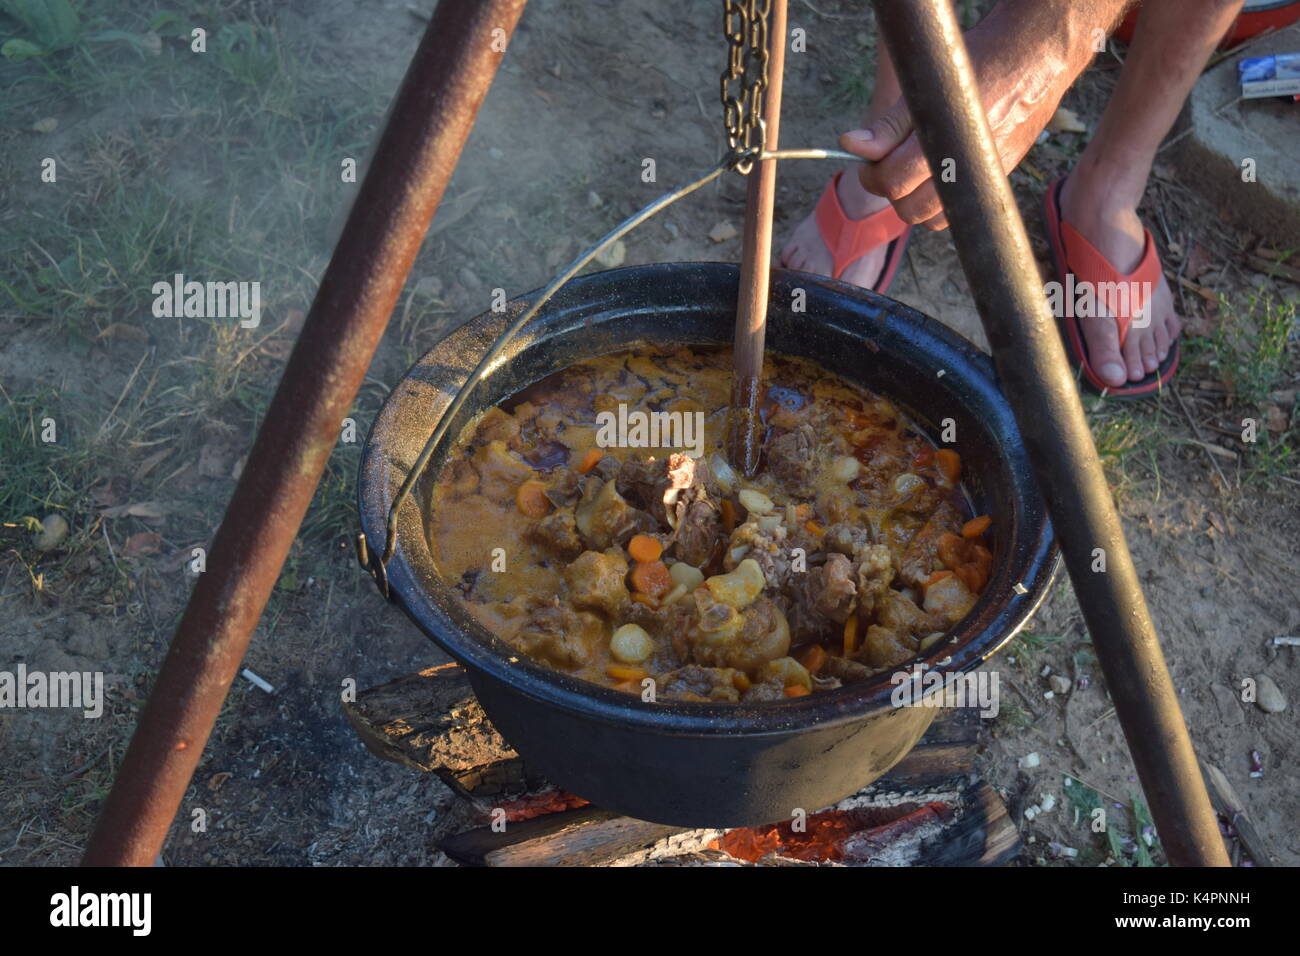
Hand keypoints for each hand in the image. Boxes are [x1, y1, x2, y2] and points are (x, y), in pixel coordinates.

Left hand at [839, 18, 1073, 230]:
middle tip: (887, 164)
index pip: (894, 181)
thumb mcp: (927, 85)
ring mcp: (986, 179)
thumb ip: (889, 124)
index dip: (872, 173)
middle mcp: (969, 168)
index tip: (868, 160)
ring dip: (914, 201)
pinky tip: (935, 177)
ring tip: (911, 170)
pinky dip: (939, 205)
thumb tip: (853, 145)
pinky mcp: (998, 181)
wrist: (1034, 58)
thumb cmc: (979, 64)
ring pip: (932, 220)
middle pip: (909, 209)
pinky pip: (958, 213)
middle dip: (891, 189)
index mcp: (948, 142)